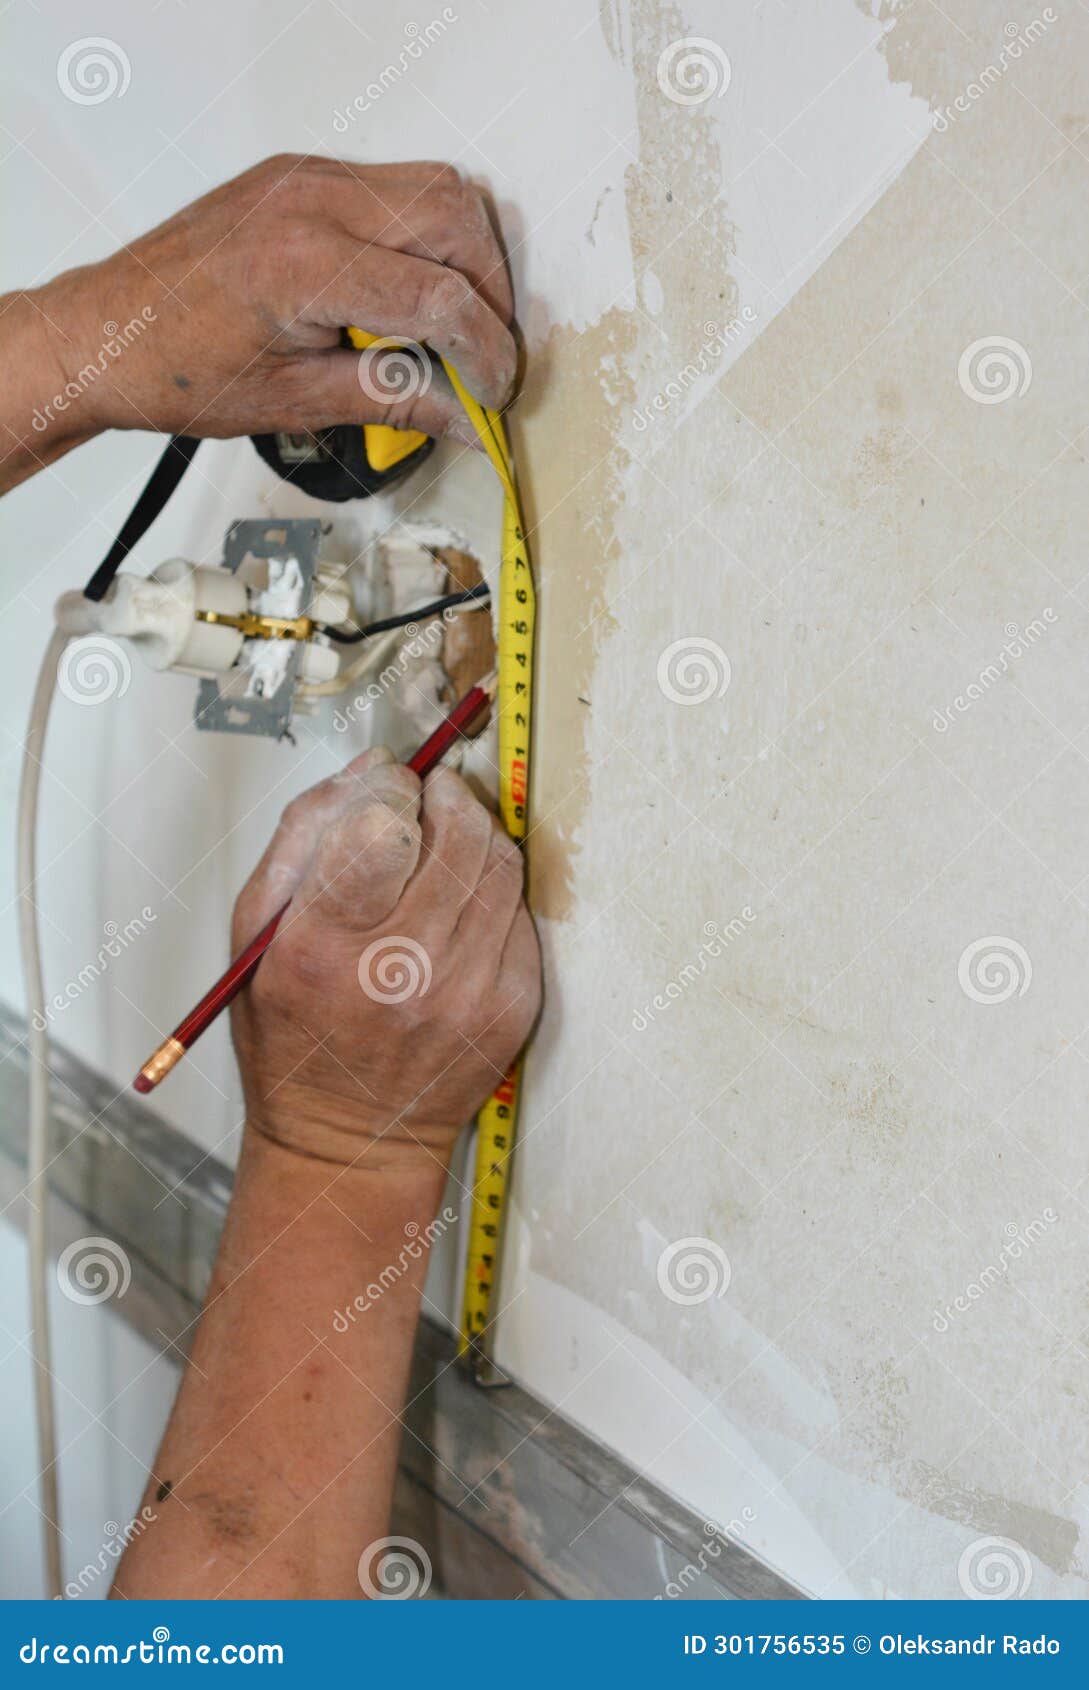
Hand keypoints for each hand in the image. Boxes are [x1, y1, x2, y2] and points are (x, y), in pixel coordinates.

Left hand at [23, 154, 514, 452]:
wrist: (107, 333)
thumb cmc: (179, 371)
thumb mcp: (295, 403)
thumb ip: (391, 401)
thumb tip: (462, 416)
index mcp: (306, 265)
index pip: (438, 296)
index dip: (484, 351)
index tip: (492, 394)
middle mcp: (311, 201)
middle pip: (455, 220)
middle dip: (491, 294)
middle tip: (487, 357)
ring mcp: (306, 177)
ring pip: (437, 188)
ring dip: (470, 254)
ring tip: (463, 321)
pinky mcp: (302, 174)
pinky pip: (396, 183)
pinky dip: (429, 232)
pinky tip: (419, 286)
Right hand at [230, 747, 540, 1170]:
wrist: (350, 1142)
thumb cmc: (295, 1038)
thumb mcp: (257, 937)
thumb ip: (302, 839)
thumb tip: (368, 769)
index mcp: (325, 947)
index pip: (382, 825)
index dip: (392, 787)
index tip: (390, 787)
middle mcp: (402, 971)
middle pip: (457, 835)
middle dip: (447, 795)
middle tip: (434, 793)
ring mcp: (466, 992)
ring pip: (500, 865)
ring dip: (478, 832)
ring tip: (451, 837)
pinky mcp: (511, 1007)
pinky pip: (521, 913)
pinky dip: (495, 890)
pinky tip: (464, 903)